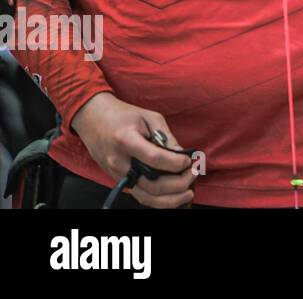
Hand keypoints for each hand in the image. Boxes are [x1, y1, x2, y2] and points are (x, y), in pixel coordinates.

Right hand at [71, 92, 196, 207]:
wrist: (93, 120)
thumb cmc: (123, 115)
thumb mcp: (149, 117)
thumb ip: (166, 137)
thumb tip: (183, 155)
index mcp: (126, 140)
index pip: (155, 159)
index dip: (176, 163)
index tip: (189, 160)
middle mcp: (119, 162)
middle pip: (152, 184)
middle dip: (179, 183)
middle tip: (194, 172)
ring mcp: (117, 175)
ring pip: (146, 197)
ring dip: (171, 198)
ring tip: (189, 191)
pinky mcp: (118, 181)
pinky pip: (140, 197)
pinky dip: (159, 201)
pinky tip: (175, 196)